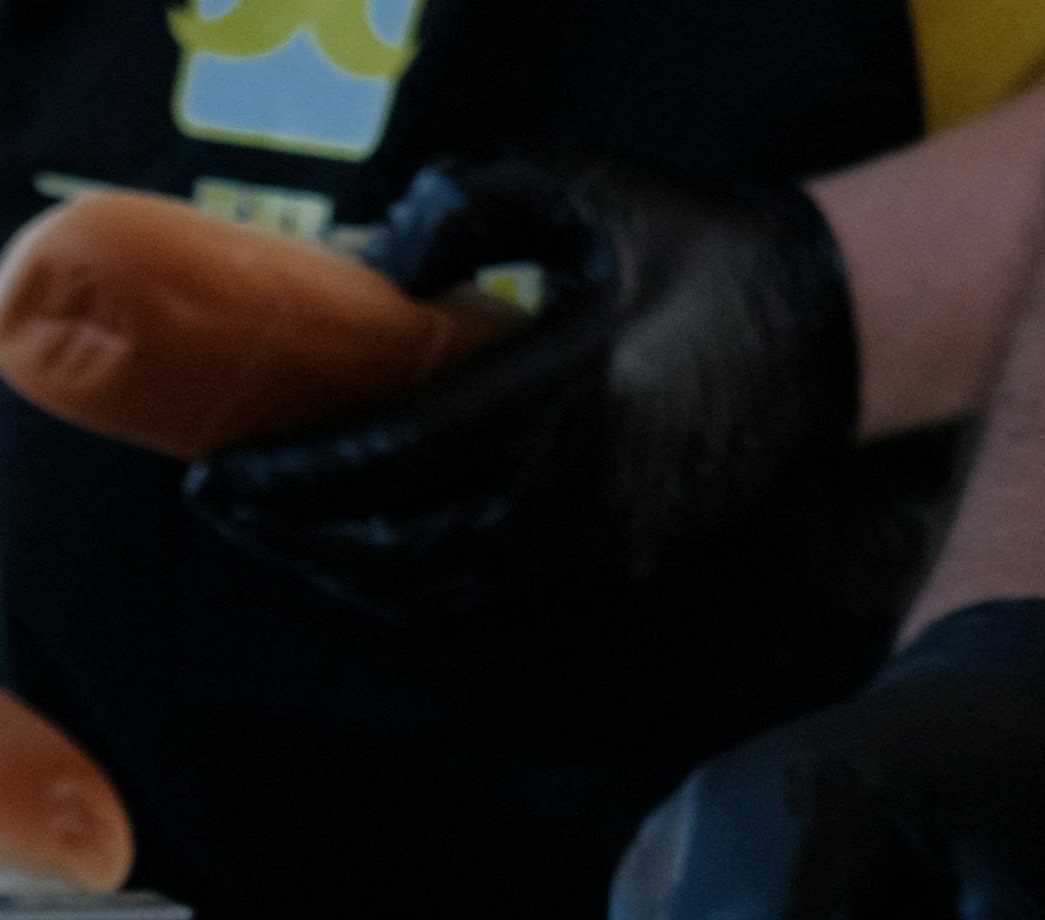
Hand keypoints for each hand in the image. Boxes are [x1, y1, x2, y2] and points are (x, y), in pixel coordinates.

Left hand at [182, 156, 857, 618]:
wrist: (825, 329)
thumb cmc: (696, 248)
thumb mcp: (586, 190)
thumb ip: (470, 204)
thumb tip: (374, 267)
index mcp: (561, 390)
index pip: (394, 454)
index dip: (294, 475)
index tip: (219, 471)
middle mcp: (571, 488)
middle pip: (395, 545)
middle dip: (293, 535)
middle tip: (223, 507)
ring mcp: (593, 542)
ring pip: (435, 592)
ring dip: (340, 575)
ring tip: (277, 535)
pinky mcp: (609, 566)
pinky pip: (484, 603)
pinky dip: (408, 594)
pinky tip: (362, 562)